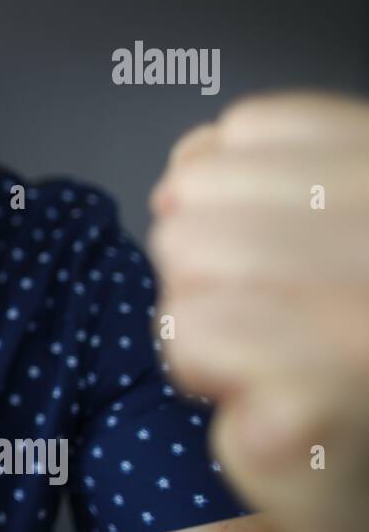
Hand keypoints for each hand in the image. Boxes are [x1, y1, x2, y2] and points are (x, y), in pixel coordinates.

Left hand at [149, 92, 368, 531]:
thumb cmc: (348, 352)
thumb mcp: (331, 224)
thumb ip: (269, 173)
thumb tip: (180, 176)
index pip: (252, 129)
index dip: (226, 189)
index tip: (269, 245)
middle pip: (199, 205)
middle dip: (204, 267)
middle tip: (270, 319)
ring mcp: (364, 322)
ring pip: (182, 266)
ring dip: (199, 321)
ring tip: (268, 358)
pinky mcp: (314, 402)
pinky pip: (185, 341)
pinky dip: (205, 375)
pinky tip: (266, 402)